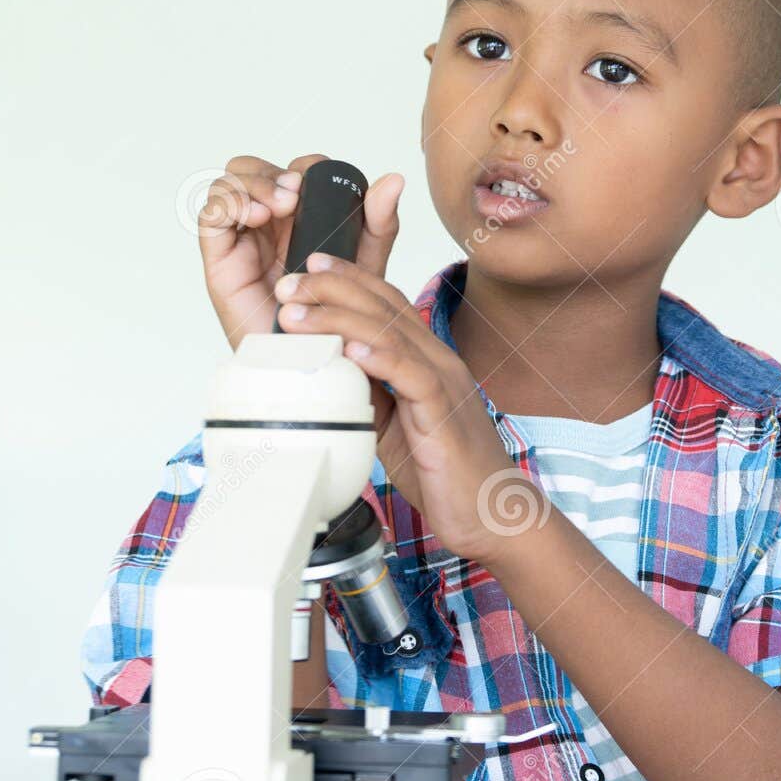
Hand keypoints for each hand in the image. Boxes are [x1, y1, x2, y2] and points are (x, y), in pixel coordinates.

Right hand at [197, 153, 405, 348]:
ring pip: (229, 185)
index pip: (293, 173)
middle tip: (294, 195)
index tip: (318, 183)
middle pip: (253, 170)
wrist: (319, 361)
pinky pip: (210, 217)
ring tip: (277, 206)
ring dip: (251, 184)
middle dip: (272, 173)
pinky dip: (228, 203)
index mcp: (300, 219)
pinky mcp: (221, 260)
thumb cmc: (338, 316)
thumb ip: (379, 224)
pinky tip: (254, 216)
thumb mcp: (368, 264)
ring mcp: (243, 241)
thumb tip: (393, 179)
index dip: (303, 168)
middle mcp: (268, 225)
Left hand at [274, 253, 541, 563]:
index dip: (348, 280)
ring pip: (391, 334)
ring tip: (298, 313)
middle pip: (384, 307)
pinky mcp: (445, 414)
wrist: (491, 513)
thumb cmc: (445, 472)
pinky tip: (350, 350)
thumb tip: (326, 374)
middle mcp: (439, 361)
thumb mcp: (394, 425)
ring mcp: (445, 384)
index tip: (309, 267)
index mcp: (427, 360)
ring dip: (339, 318)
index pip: (386, 304)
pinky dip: (380, 359)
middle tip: (289, 282)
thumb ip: (369, 393)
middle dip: (332, 288)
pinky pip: (412, 376)